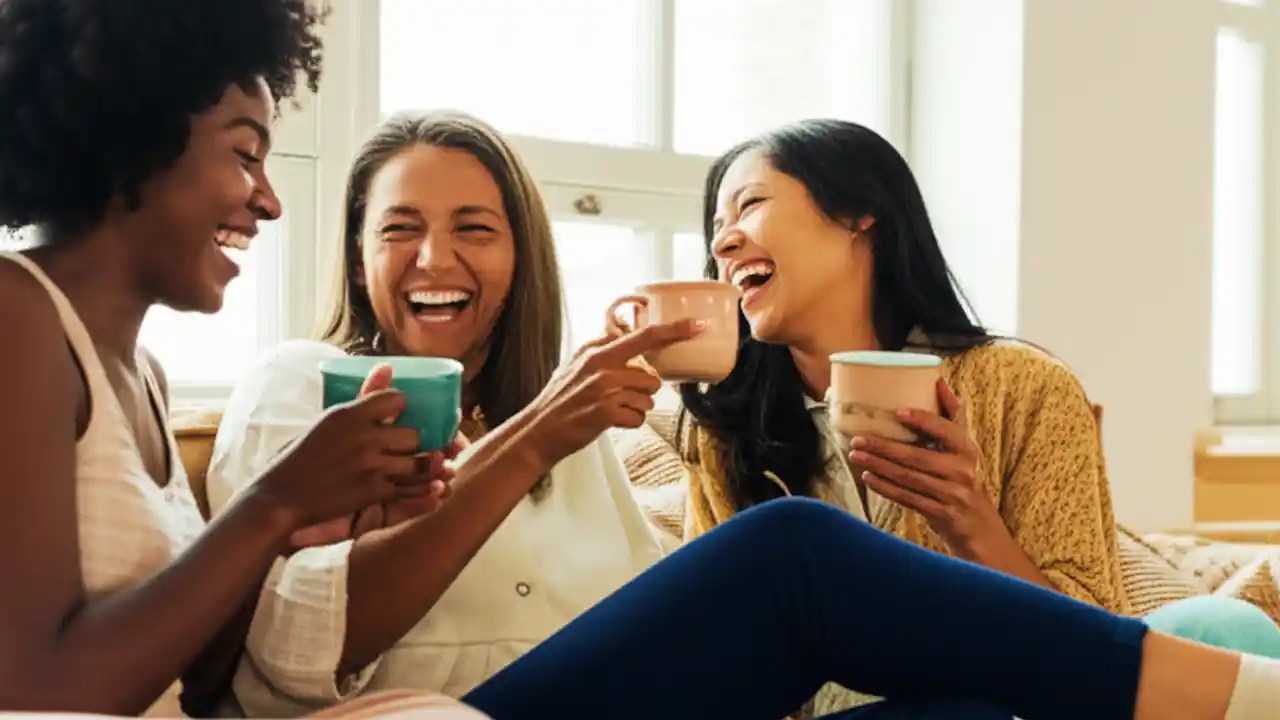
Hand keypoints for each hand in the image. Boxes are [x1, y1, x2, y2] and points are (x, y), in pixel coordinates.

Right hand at [250, 364, 432, 549]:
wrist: (282, 497)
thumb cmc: (304, 456)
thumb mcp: (329, 421)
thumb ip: (363, 397)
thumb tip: (388, 366)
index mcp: (348, 414)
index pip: (397, 399)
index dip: (400, 409)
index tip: (395, 417)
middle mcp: (362, 436)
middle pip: (414, 434)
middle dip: (410, 443)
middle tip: (400, 449)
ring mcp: (370, 465)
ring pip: (417, 462)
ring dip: (414, 467)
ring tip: (404, 468)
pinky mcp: (373, 492)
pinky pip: (407, 487)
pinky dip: (410, 489)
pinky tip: (400, 485)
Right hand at [520, 318, 705, 471]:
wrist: (539, 431)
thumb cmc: (559, 400)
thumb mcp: (574, 364)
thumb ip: (600, 350)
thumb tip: (622, 337)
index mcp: (597, 351)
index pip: (643, 335)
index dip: (674, 330)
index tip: (697, 325)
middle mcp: (602, 366)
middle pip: (652, 375)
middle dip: (647, 388)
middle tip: (627, 395)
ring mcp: (604, 390)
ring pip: (648, 398)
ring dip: (637, 407)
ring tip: (613, 410)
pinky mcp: (607, 413)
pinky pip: (639, 417)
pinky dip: (631, 422)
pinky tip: (612, 421)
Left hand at [847, 379, 1004, 556]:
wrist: (981, 528)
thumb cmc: (967, 480)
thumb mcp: (966, 449)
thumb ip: (953, 416)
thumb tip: (939, 382)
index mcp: (968, 450)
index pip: (946, 430)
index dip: (923, 420)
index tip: (897, 412)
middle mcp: (963, 471)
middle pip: (917, 456)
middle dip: (884, 447)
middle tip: (858, 439)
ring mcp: (952, 494)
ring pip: (908, 478)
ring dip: (879, 466)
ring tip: (856, 455)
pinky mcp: (941, 514)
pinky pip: (907, 498)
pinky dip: (886, 488)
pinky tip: (868, 477)